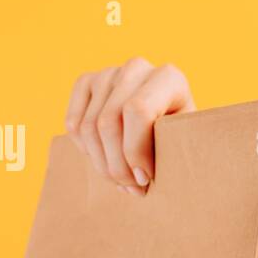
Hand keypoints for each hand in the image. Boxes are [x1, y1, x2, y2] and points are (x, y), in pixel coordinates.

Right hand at [63, 57, 196, 196]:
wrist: (168, 122)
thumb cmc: (180, 139)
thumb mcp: (184, 145)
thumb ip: (168, 155)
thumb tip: (139, 180)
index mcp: (169, 78)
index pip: (137, 111)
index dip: (135, 151)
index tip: (144, 179)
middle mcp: (136, 69)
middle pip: (108, 123)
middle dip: (117, 165)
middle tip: (133, 189)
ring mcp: (108, 73)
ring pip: (88, 128)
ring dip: (102, 165)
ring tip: (122, 182)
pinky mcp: (86, 82)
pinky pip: (74, 125)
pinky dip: (86, 151)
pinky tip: (106, 161)